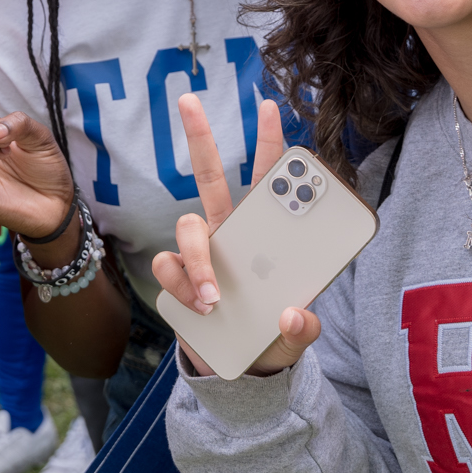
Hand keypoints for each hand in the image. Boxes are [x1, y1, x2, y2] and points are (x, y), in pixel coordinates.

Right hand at [150, 93, 319, 377]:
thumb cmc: (271, 338)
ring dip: (201, 259)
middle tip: (188, 99)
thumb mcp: (296, 336)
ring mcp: (200, 254)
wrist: (240, 372)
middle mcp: (228, 233)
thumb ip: (302, 329)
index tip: (268, 107)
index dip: (267, 144)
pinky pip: (169, 266)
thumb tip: (293, 316)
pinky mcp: (176, 278)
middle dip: (199, 135)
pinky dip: (184, 286)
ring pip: (187, 226)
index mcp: (265, 234)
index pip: (265, 180)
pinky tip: (200, 308)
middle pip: (209, 175)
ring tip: (213, 296)